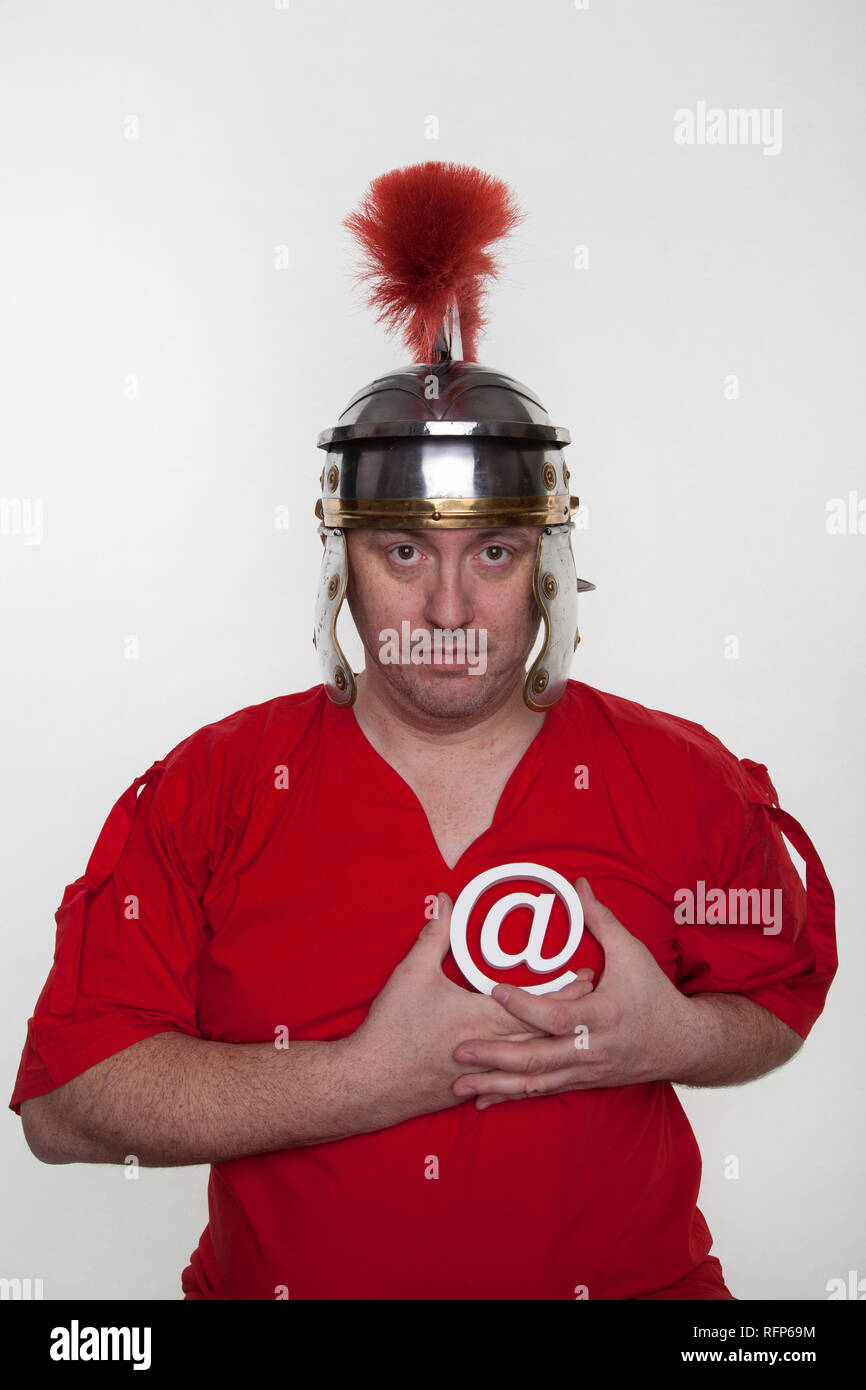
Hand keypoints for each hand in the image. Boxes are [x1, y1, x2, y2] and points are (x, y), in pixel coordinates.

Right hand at [348, 893, 587, 1130]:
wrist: (371, 1081)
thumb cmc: (393, 1026)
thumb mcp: (413, 972)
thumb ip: (436, 934)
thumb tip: (446, 900)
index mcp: (483, 1016)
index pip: (537, 1003)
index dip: (565, 991)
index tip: (587, 976)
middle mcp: (492, 1046)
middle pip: (544, 1029)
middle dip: (570, 1013)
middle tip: (593, 997)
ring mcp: (484, 1072)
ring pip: (532, 1057)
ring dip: (556, 1040)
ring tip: (575, 1026)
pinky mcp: (472, 1088)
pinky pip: (511, 1080)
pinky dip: (531, 1071)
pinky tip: (540, 1067)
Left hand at [450, 878, 691, 1107]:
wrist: (684, 1045)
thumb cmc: (656, 996)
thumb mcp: (632, 954)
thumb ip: (601, 920)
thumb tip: (578, 885)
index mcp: (602, 1016)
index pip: (556, 1016)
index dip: (524, 1006)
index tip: (493, 992)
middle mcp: (592, 1049)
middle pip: (539, 1058)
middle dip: (496, 1056)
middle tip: (459, 1050)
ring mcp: (586, 1071)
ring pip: (536, 1083)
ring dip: (497, 1085)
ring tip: (460, 1086)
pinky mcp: (582, 1083)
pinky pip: (543, 1092)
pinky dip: (513, 1096)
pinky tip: (484, 1101)